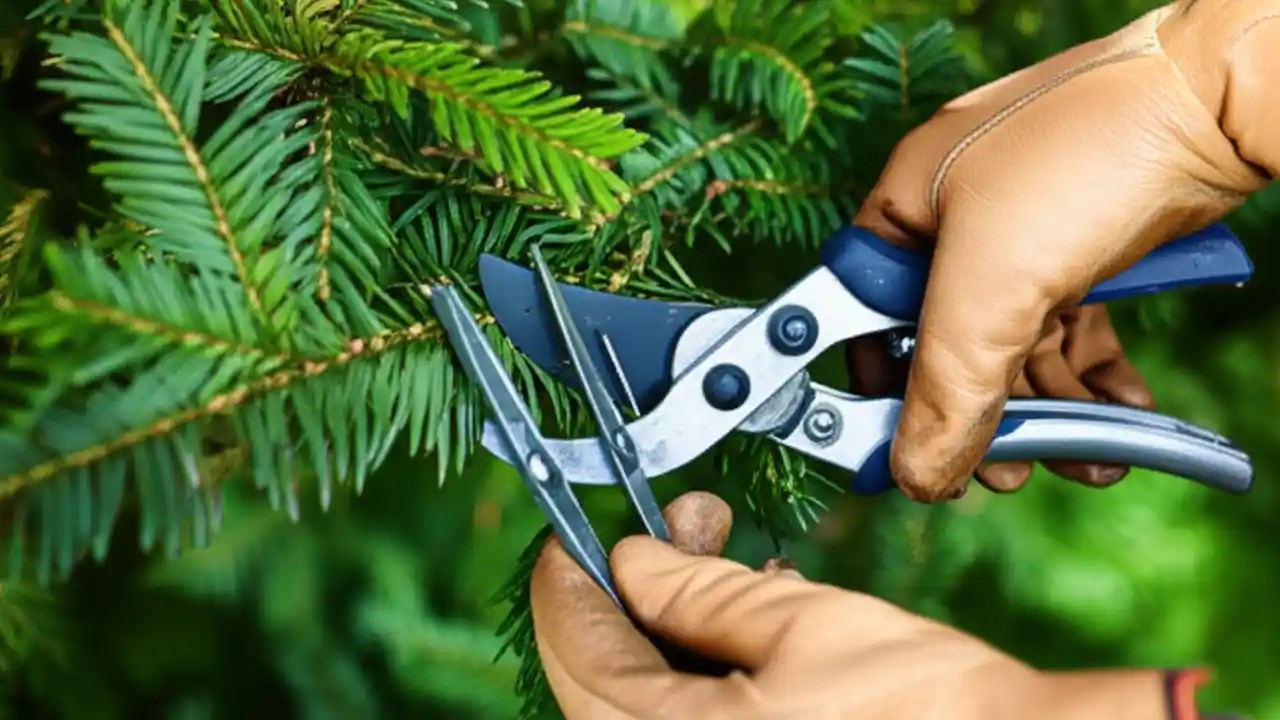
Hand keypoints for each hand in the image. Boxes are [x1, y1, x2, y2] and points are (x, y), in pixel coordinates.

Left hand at [530, 491, 1171, 718]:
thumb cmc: (928, 706)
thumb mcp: (800, 624)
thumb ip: (696, 589)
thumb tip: (632, 559)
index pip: (579, 649)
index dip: (569, 577)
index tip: (577, 531)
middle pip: (608, 675)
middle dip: (634, 589)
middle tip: (683, 524)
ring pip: (651, 696)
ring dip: (675, 620)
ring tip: (732, 558)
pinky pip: (697, 718)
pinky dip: (707, 663)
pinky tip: (757, 614)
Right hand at [847, 0, 1278, 500]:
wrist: (1219, 101)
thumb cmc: (1088, 155)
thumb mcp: (992, 286)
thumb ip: (944, 386)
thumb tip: (918, 473)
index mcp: (904, 209)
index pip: (859, 318)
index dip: (877, 390)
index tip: (896, 454)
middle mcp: (956, 222)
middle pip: (944, 345)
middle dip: (978, 415)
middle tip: (1003, 469)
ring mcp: (1022, 236)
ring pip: (1014, 347)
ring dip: (1047, 411)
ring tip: (1080, 456)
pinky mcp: (1082, 248)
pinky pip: (1071, 332)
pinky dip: (1091, 381)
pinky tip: (1120, 419)